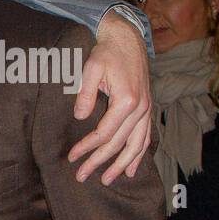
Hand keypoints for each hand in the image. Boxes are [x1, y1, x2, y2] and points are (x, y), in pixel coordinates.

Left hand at [68, 11, 151, 184]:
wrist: (127, 38)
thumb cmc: (106, 53)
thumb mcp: (90, 68)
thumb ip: (84, 94)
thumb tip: (80, 118)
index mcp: (127, 100)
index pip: (104, 134)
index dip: (87, 148)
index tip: (71, 157)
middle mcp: (141, 108)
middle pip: (118, 144)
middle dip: (99, 162)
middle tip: (81, 177)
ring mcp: (147, 109)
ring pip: (136, 145)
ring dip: (121, 165)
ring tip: (107, 180)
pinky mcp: (147, 108)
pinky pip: (145, 137)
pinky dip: (139, 154)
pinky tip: (130, 169)